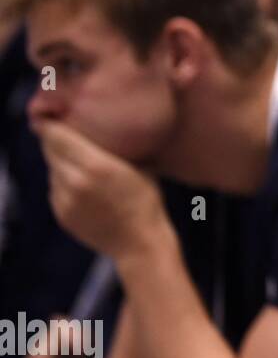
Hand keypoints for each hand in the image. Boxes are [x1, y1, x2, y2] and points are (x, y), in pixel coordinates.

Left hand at [32, 120, 170, 261]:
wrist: (140, 244)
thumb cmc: (147, 202)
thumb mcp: (140, 167)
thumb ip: (117, 148)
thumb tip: (107, 127)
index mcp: (96, 164)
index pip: (56, 135)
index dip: (50, 122)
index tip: (53, 114)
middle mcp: (75, 181)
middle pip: (50, 150)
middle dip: (56, 141)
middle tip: (68, 134)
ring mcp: (65, 200)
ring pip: (52, 171)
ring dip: (62, 164)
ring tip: (82, 165)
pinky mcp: (61, 214)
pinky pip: (56, 190)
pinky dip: (65, 184)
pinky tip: (85, 188)